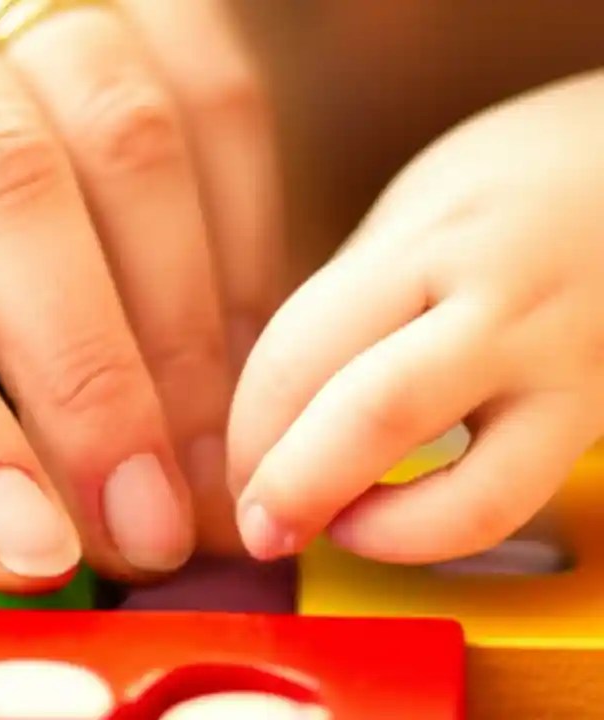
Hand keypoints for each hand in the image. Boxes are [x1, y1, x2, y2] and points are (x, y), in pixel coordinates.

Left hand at [228, 69, 603, 563]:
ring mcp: (567, 371)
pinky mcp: (599, 420)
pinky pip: (516, 501)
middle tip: (259, 524)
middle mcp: (502, 307)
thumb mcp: (412, 218)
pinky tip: (407, 515)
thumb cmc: (514, 195)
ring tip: (338, 528)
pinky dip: (445, 526)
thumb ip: (345, 308)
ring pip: (471, 494)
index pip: (303, 351)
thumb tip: (264, 411)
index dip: (247, 429)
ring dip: (381, 534)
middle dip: (295, 488)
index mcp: (428, 243)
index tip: (230, 465)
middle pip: (375, 416)